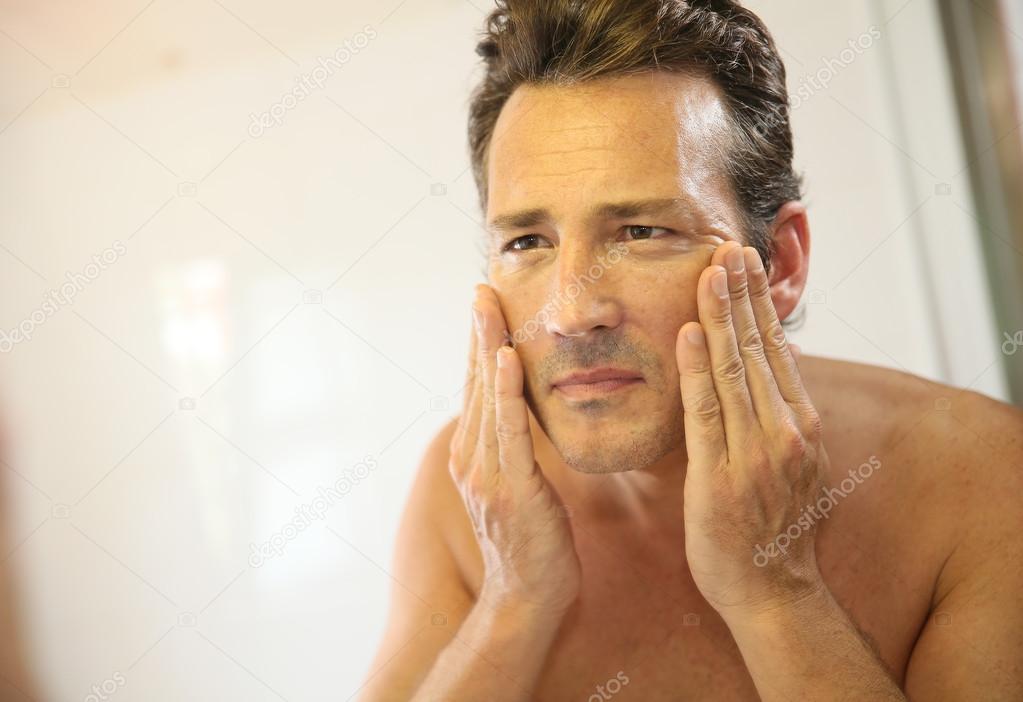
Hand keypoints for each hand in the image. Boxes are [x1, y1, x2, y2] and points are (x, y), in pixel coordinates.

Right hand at [448, 284, 581, 615]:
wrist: (527, 599)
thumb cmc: (534, 543)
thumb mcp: (519, 487)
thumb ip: (515, 450)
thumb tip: (524, 418)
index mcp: (475, 456)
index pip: (477, 389)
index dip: (479, 345)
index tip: (485, 304)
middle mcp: (471, 459)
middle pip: (475, 384)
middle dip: (478, 334)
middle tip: (481, 287)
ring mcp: (484, 475)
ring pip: (486, 399)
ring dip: (487, 347)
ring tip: (488, 305)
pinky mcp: (509, 489)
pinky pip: (509, 432)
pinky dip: (505, 392)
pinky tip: (507, 358)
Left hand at [676, 242, 829, 621]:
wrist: (771, 591)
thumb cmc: (772, 528)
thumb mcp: (790, 464)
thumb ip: (778, 416)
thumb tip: (768, 368)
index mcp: (800, 425)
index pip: (776, 351)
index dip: (758, 305)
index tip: (744, 264)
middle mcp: (784, 432)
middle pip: (759, 350)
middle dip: (742, 295)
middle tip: (728, 245)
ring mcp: (755, 454)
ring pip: (735, 371)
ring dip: (722, 316)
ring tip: (710, 270)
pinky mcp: (721, 476)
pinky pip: (707, 413)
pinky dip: (698, 371)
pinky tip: (689, 333)